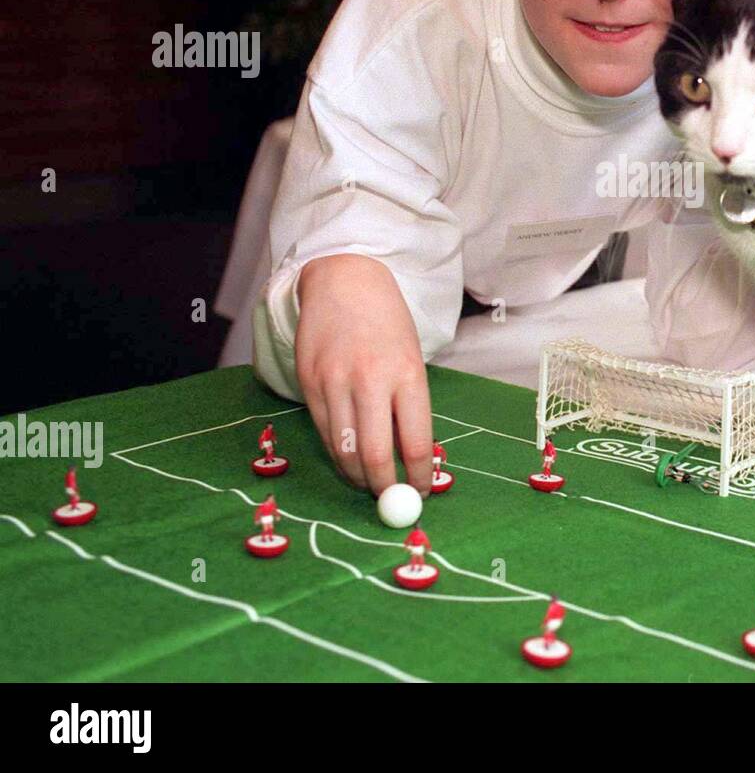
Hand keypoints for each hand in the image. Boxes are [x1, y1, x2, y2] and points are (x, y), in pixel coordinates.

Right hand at [295, 253, 432, 496]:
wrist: (345, 282)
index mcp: (407, 374)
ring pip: (343, 450)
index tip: (421, 492)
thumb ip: (410, 409)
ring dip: (356, 476)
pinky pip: (322, 432)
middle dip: (384, 487)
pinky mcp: (308, 383)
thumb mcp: (411, 362)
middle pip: (376, 455)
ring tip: (368, 481)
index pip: (416, 442)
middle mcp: (370, 380)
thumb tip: (413, 463)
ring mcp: (334, 382)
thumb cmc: (387, 327)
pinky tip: (347, 456)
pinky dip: (336, 452)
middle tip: (391, 499)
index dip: (419, 477)